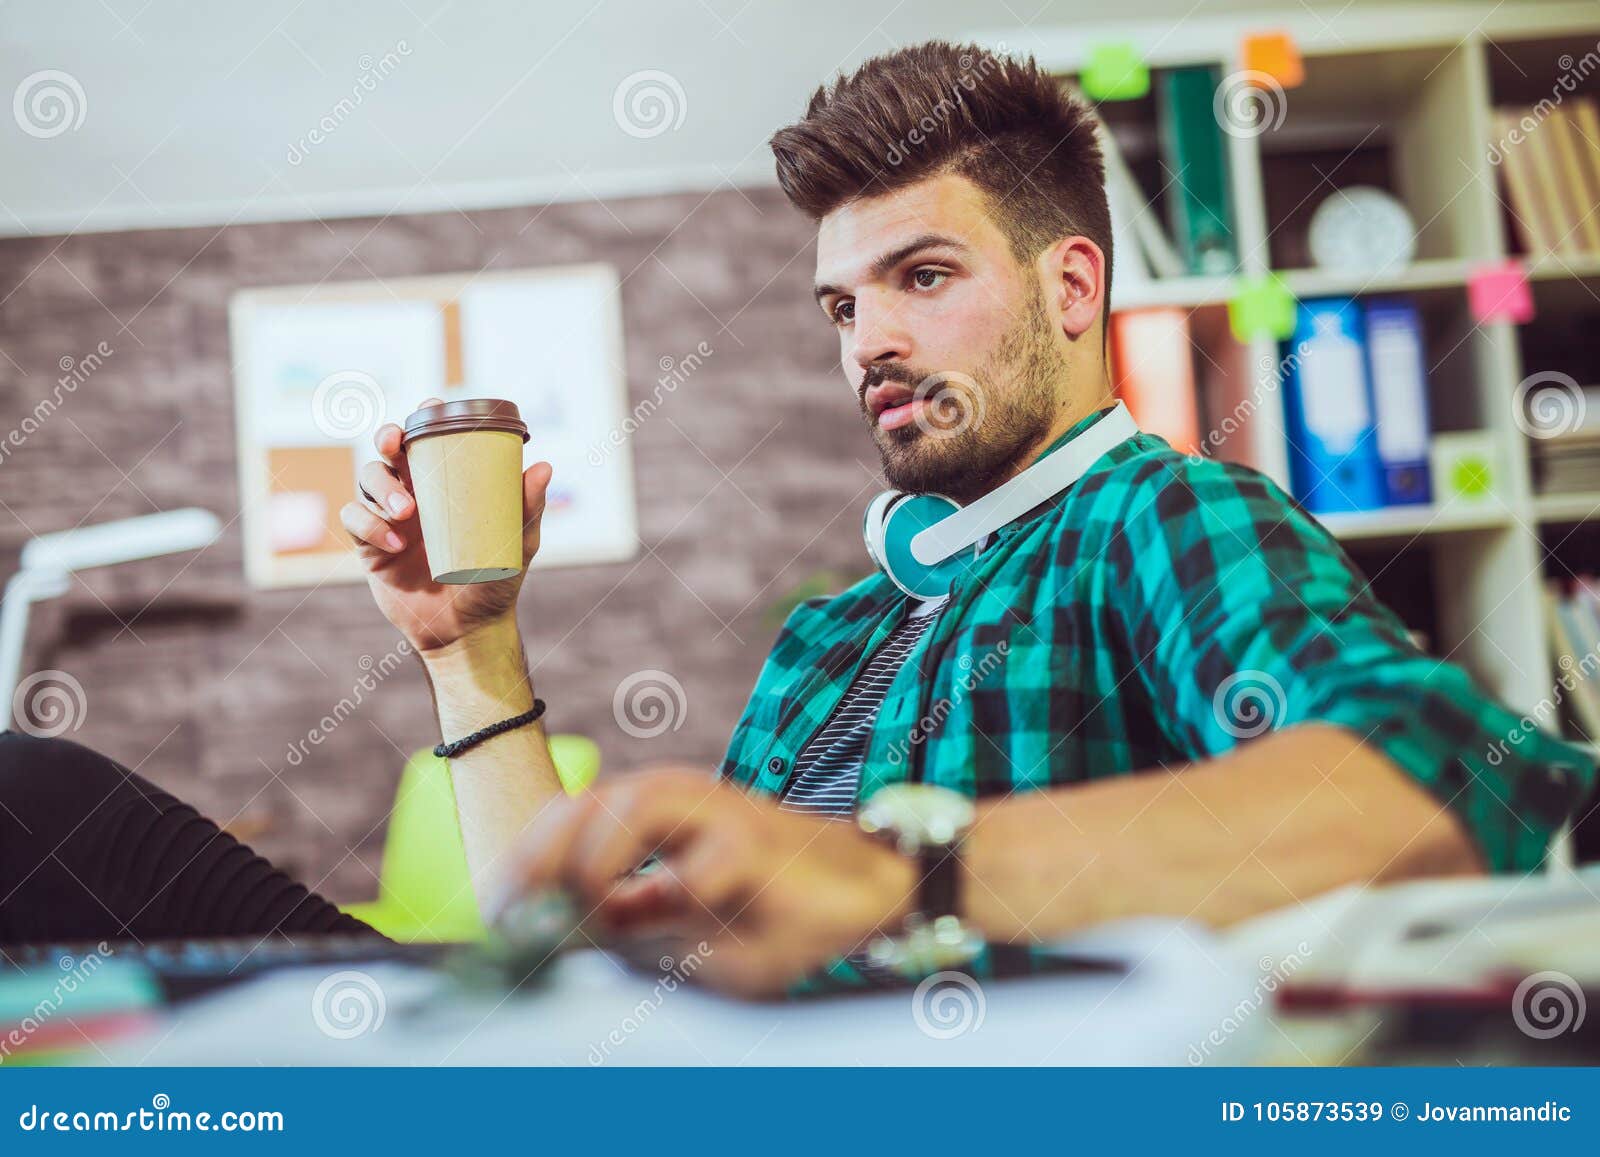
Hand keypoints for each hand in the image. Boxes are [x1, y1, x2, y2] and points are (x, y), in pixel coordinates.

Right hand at [341, 396, 554, 652]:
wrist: (468, 631)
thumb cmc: (495, 583)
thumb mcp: (518, 544)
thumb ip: (528, 508)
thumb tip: (544, 466)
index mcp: (447, 486)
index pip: (429, 441)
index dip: (423, 418)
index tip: (429, 406)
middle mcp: (414, 494)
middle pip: (388, 451)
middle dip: (387, 438)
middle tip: (396, 444)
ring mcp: (389, 518)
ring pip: (366, 480)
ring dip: (381, 488)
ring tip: (407, 514)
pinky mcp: (369, 547)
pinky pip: (354, 520)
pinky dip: (370, 526)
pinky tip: (396, 545)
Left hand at [497, 766, 915, 997]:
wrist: (857, 895)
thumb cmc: (763, 912)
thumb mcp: (677, 927)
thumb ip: (620, 924)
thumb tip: (550, 939)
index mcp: (644, 816)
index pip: (563, 821)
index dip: (520, 863)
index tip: (493, 915)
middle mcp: (671, 802)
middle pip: (583, 805)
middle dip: (539, 861)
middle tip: (517, 918)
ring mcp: (713, 814)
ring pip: (630, 812)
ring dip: (591, 870)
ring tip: (582, 917)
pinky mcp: (753, 844)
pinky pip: (699, 872)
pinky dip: (665, 899)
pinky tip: (651, 922)